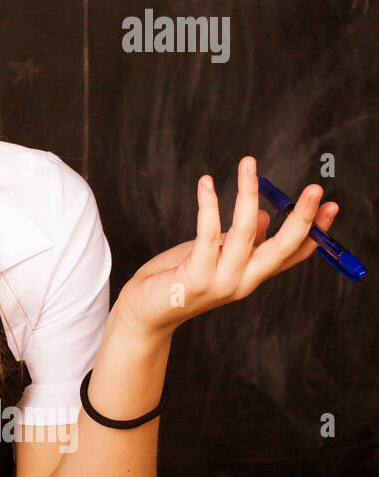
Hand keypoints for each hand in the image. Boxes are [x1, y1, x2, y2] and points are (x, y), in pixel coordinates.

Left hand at [113, 156, 339, 337]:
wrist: (145, 312)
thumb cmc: (178, 278)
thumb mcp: (214, 255)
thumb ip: (241, 240)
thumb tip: (266, 215)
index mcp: (252, 275)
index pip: (293, 254)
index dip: (314, 231)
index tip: (331, 206)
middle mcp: (243, 281)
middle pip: (281, 247)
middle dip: (301, 218)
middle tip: (316, 189)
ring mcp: (221, 281)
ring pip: (245, 233)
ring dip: (248, 195)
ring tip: (249, 164)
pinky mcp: (195, 277)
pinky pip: (207, 234)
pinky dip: (209, 205)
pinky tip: (207, 183)